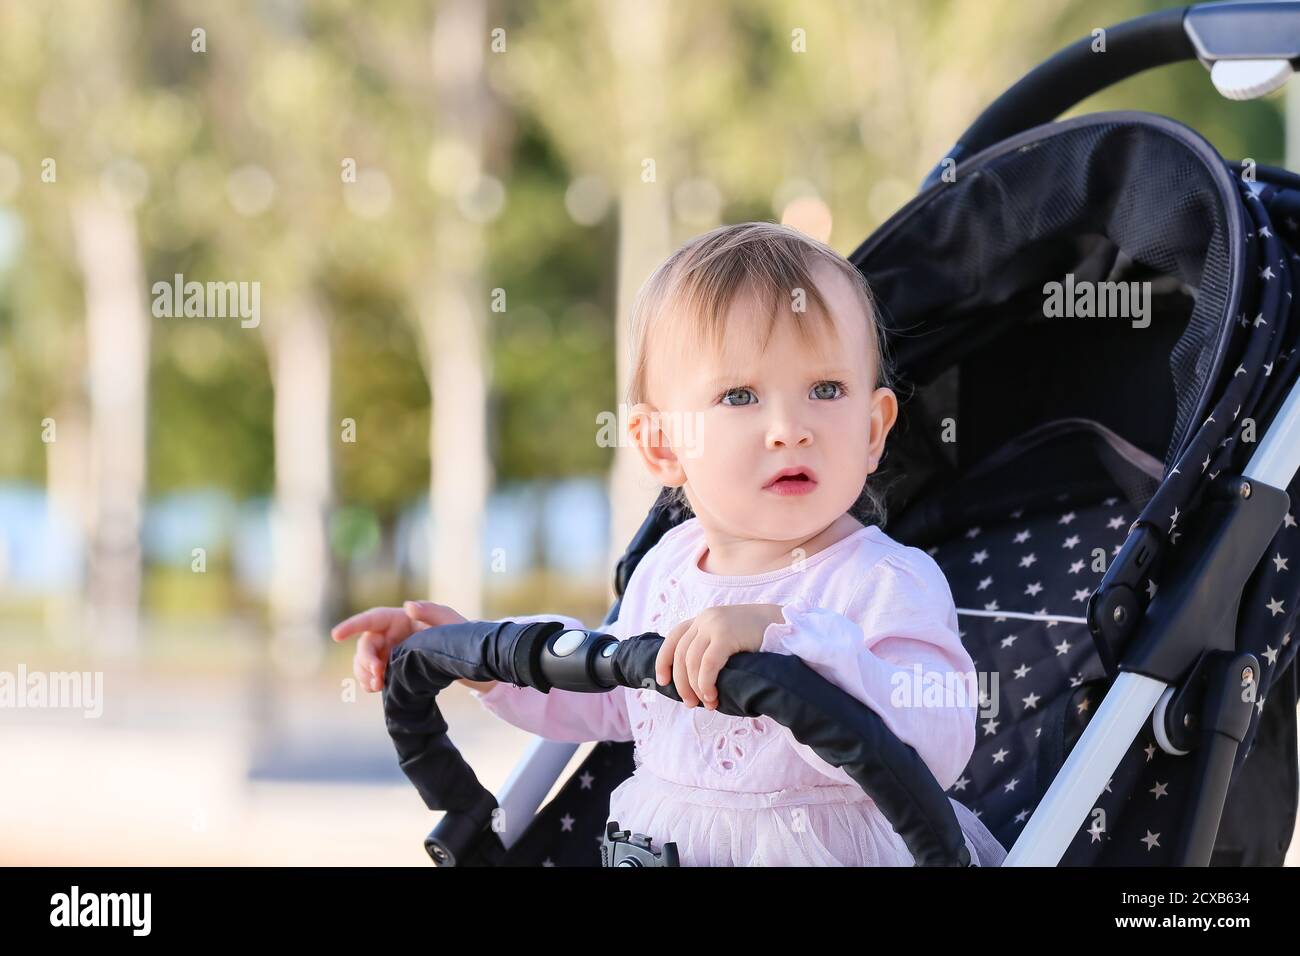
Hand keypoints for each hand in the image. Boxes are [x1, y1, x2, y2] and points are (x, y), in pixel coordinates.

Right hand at [331, 600, 466, 691]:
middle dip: (365, 660)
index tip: (336, 636)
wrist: (463, 656)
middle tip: (377, 674)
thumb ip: (430, 611)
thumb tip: (407, 606)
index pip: (371, 619)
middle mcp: (389, 634)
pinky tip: (376, 688)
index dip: (352, 626)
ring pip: (364, 661)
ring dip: (364, 674)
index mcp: (399, 618)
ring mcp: (388, 652)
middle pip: (366, 644)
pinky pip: (371, 674)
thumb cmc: (456, 633)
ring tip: (376, 686)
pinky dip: (370, 682)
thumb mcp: (448, 620)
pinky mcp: (390, 667)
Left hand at [654, 603, 785, 709]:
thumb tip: (695, 680)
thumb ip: (712, 648)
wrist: (787, 624)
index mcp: (704, 618)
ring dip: (696, 687)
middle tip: (690, 703)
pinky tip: (712, 696)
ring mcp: (714, 624)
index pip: (673, 638)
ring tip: (708, 703)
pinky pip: (707, 664)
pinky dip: (705, 683)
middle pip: (680, 654)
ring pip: (692, 661)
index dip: (664, 660)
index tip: (662, 681)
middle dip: (682, 682)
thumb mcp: (730, 638)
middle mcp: (705, 618)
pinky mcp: (726, 634)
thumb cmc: (760, 638)